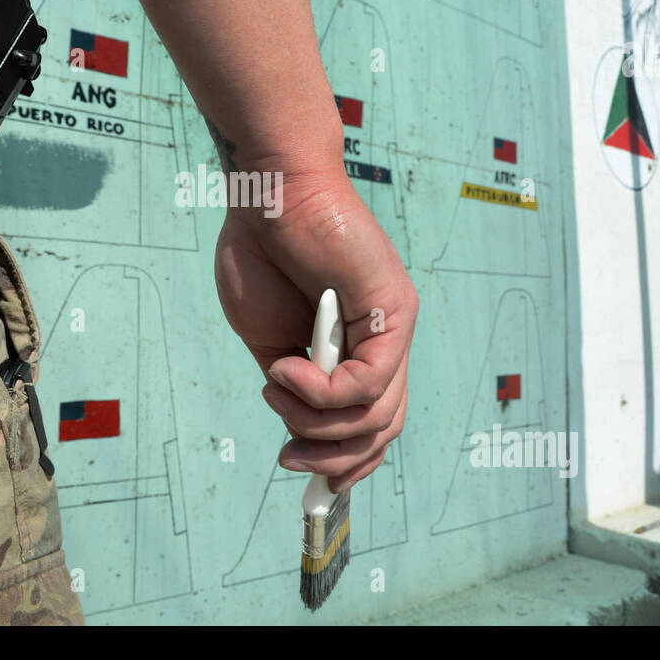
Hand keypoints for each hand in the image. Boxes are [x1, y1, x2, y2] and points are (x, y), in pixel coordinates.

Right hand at [213, 165, 417, 492]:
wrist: (270, 191)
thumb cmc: (263, 252)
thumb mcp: (269, 338)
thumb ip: (293, 383)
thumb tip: (302, 425)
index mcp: (359, 347)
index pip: (373, 421)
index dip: (344, 458)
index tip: (300, 467)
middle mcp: (387, 339)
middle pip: (383, 430)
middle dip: (333, 459)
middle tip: (289, 458)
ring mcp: (396, 325)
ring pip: (378, 415)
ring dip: (316, 422)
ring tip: (278, 392)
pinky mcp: (395, 310)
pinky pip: (367, 382)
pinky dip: (320, 390)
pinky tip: (286, 370)